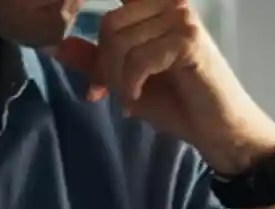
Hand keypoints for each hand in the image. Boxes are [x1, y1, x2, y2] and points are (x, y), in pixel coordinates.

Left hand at [53, 0, 274, 174]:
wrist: (217, 131)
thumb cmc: (179, 103)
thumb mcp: (127, 80)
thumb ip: (96, 61)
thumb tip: (57, 46)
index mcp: (156, 5)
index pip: (113, 9)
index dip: (101, 42)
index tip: (97, 73)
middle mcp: (170, 2)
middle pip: (108, 25)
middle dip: (104, 66)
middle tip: (112, 92)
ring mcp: (182, 18)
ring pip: (121, 43)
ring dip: (119, 80)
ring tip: (131, 98)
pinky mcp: (189, 41)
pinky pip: (138, 59)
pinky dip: (132, 84)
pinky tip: (139, 99)